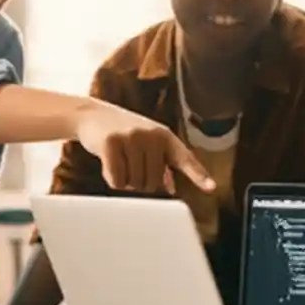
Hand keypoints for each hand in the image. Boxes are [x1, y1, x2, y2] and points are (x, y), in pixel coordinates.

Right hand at [73, 100, 214, 193]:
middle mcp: (152, 136)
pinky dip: (112, 179)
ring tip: (120, 160)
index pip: (185, 159)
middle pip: (153, 184)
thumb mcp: (148, 142)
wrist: (93, 115)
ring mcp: (132, 138)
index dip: (198, 175)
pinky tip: (108, 163)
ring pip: (134, 184)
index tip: (211, 188)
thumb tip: (170, 189)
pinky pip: (117, 180)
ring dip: (126, 181)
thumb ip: (163, 163)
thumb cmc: (125, 133)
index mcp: (166, 137)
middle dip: (140, 182)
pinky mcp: (111, 144)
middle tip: (130, 162)